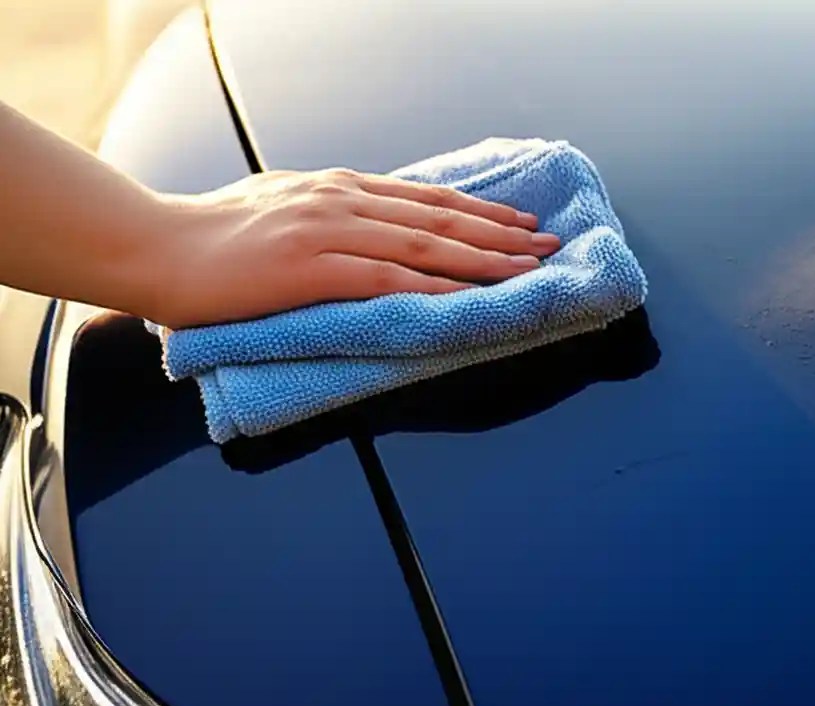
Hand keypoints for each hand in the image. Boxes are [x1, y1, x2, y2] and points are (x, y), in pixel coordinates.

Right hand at [140, 168, 559, 328]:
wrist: (155, 246)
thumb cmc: (215, 235)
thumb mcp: (285, 206)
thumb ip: (333, 213)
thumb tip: (375, 225)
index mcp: (340, 187)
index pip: (428, 198)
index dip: (481, 210)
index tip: (521, 222)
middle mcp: (343, 201)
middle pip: (440, 218)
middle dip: (501, 233)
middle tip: (547, 244)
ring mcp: (328, 231)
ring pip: (425, 245)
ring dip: (484, 260)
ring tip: (528, 270)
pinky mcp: (310, 268)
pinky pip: (386, 279)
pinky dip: (435, 289)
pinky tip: (470, 298)